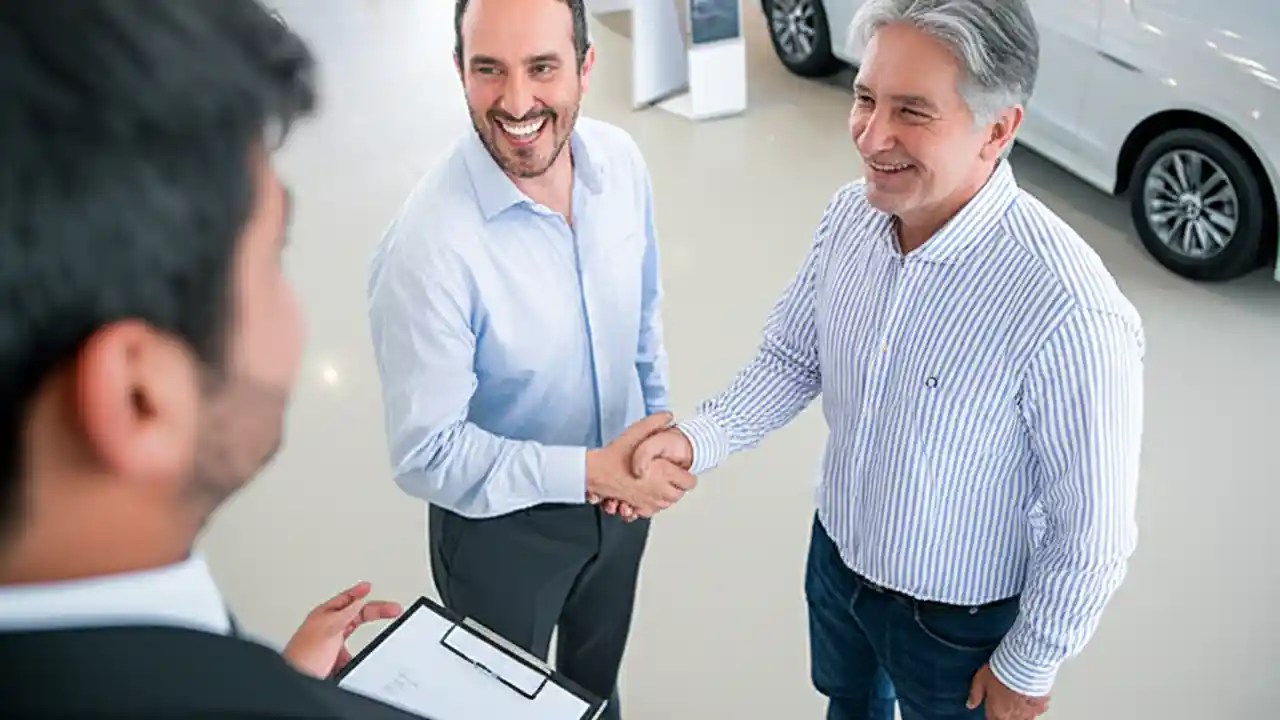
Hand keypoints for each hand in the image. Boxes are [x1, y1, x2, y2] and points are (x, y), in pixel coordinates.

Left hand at [282, 581, 402, 678]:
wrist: (297, 681)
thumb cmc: (303, 656)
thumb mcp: (328, 628)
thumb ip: (346, 613)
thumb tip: (360, 600)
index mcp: (324, 615)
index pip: (347, 599)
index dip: (360, 592)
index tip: (370, 586)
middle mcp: (328, 628)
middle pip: (356, 616)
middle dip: (374, 612)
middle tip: (392, 609)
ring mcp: (331, 646)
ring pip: (355, 639)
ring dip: (364, 642)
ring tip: (374, 642)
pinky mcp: (334, 662)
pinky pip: (352, 657)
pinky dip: (358, 660)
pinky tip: (355, 663)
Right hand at [586, 412, 694, 517]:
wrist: (594, 473)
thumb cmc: (613, 457)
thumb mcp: (635, 433)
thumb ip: (653, 423)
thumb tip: (667, 416)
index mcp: (664, 473)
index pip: (689, 481)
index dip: (686, 474)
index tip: (681, 469)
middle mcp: (659, 490)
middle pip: (679, 494)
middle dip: (677, 486)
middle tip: (672, 477)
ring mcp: (648, 501)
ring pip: (667, 504)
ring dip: (665, 495)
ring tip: (661, 485)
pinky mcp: (637, 508)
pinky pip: (652, 511)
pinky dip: (652, 505)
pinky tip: (647, 496)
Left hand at [967, 664, 1049, 719]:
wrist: (1022, 664)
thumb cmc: (1001, 671)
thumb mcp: (980, 680)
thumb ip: (975, 694)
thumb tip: (970, 704)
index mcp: (997, 712)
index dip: (992, 714)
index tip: (993, 708)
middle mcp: (1013, 715)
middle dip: (1007, 714)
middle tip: (1007, 701)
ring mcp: (1029, 711)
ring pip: (1025, 717)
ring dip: (1022, 711)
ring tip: (1019, 699)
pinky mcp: (1041, 704)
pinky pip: (1039, 709)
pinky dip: (1035, 704)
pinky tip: (1033, 695)